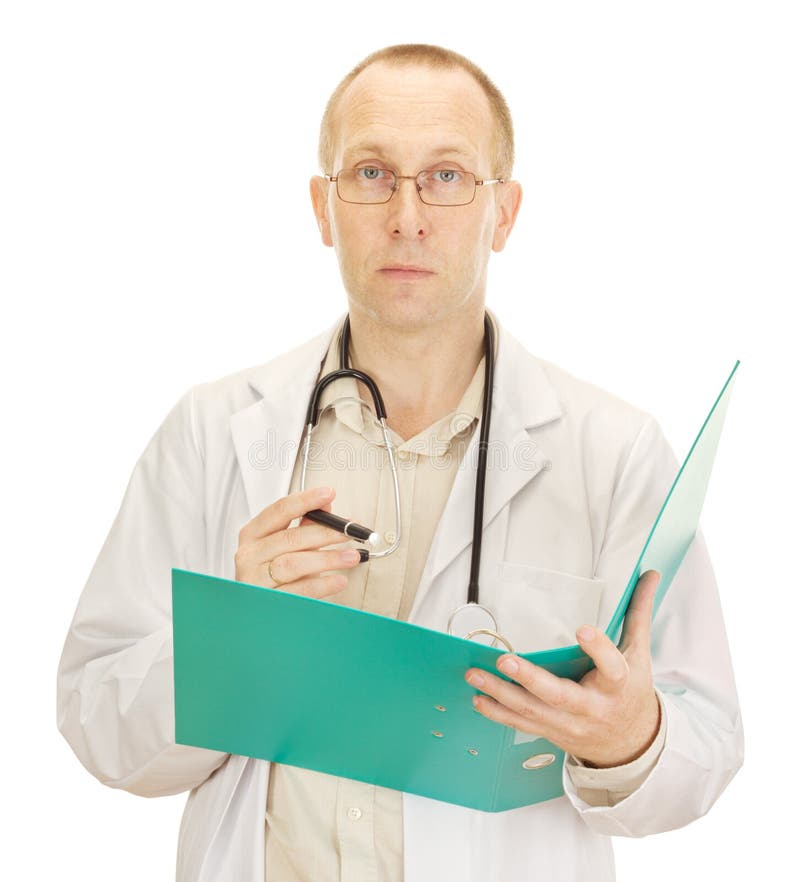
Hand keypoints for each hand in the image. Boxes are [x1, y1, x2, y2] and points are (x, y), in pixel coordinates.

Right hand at [234, 485, 360, 597]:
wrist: (255, 612)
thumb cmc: (271, 574)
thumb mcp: (286, 546)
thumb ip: (304, 524)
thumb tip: (325, 504)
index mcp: (253, 533)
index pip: (279, 510)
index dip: (305, 500)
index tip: (328, 493)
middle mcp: (249, 554)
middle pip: (291, 538)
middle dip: (325, 533)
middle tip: (349, 532)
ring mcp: (255, 579)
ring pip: (294, 564)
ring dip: (328, 559)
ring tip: (351, 557)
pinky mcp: (267, 602)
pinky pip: (299, 590)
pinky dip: (322, 584)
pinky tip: (339, 580)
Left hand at [465, 570, 661, 767]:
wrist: (631, 744)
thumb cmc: (631, 691)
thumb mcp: (639, 653)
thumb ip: (638, 612)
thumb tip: (650, 574)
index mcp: (617, 685)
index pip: (612, 667)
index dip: (599, 649)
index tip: (583, 629)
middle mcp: (591, 707)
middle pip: (559, 695)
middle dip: (530, 679)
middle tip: (504, 660)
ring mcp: (569, 724)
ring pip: (532, 711)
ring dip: (500, 694)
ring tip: (475, 675)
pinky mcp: (552, 733)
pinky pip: (522, 724)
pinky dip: (498, 713)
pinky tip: (478, 699)